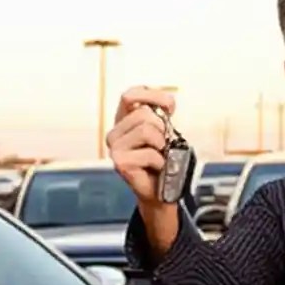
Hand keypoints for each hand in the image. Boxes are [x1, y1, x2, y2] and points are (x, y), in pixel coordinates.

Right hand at [106, 86, 176, 204]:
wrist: (161, 190)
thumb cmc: (162, 160)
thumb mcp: (164, 131)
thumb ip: (161, 114)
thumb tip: (166, 105)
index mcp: (123, 120)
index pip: (131, 94)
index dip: (153, 96)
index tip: (169, 109)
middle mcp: (115, 132)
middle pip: (143, 114)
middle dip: (161, 128)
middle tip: (162, 145)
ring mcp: (115, 148)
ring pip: (146, 130)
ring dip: (161, 145)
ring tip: (159, 156)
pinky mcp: (120, 163)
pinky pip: (149, 153)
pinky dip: (160, 161)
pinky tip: (156, 167)